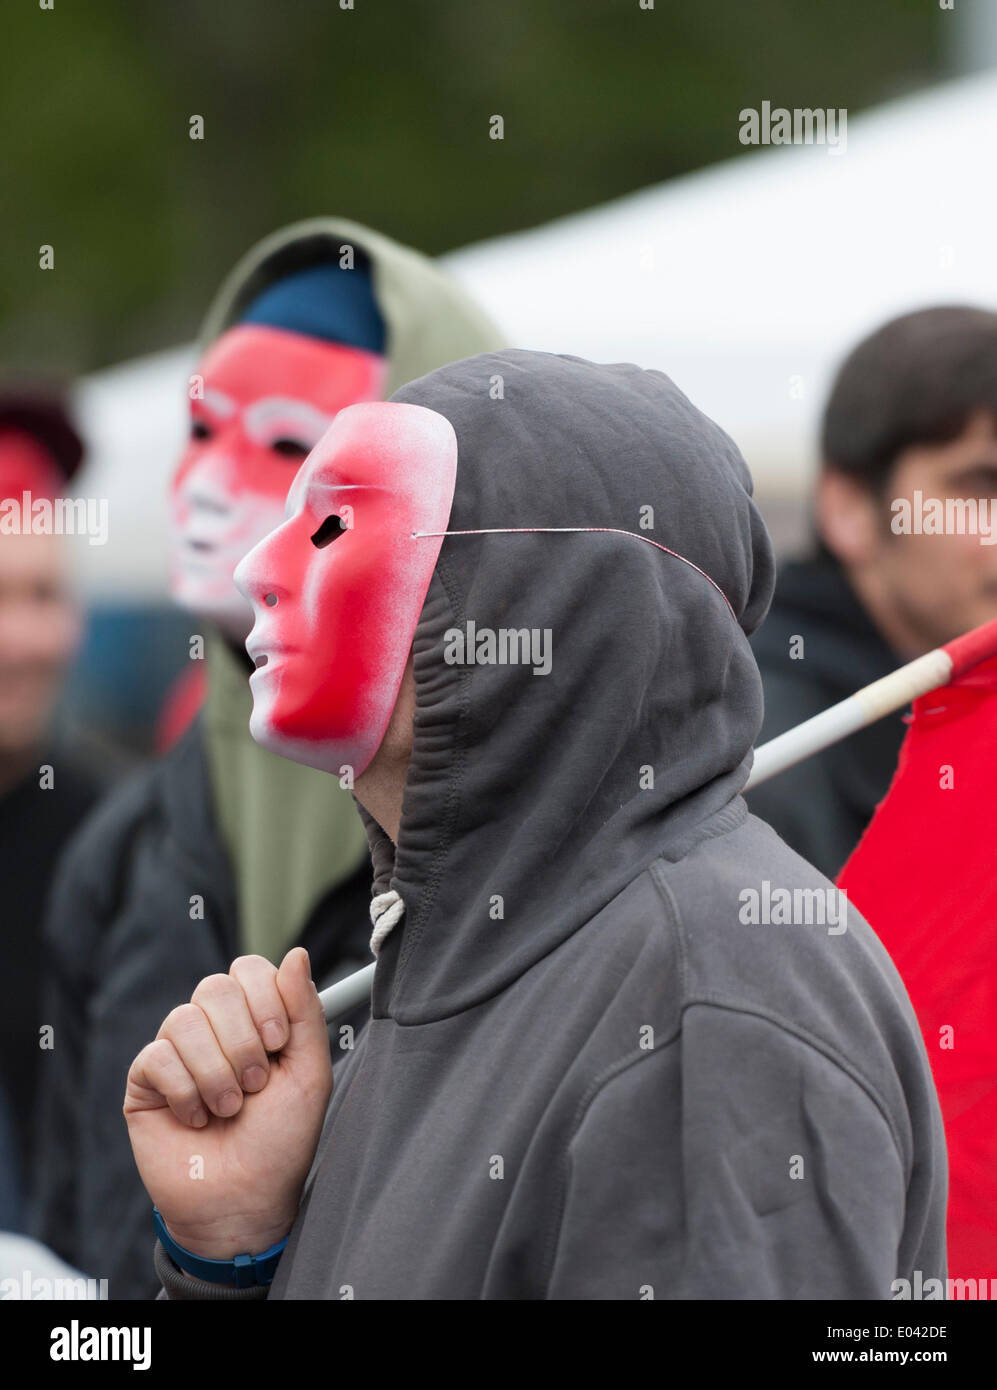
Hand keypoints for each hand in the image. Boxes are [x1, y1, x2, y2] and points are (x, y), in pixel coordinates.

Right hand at [124, 947, 331, 1258]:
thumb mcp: (310, 1073)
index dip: (265, 999)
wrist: (244, 1201)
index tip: (278, 1042)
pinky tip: (196, 1119)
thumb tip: (297, 954)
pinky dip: (186, 1092)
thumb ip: (306, 1011)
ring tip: (228, 1109)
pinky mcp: (145, 1080)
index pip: (249, 969)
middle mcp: (214, 1029)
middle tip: (255, 1084)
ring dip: (216, 1072)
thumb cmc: (281, 1141)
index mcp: (254, 1019)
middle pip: (215, 987)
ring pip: (184, 1020)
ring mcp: (177, 1052)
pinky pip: (158, 1056)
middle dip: (242, 1040)